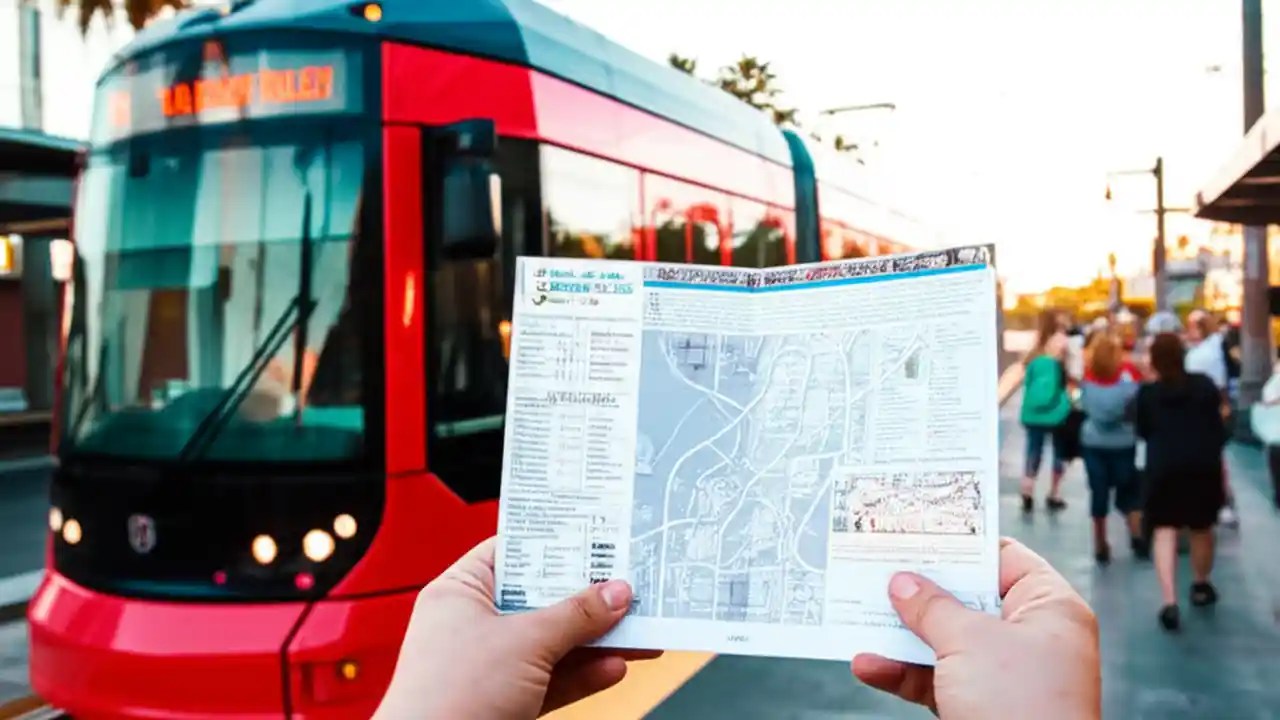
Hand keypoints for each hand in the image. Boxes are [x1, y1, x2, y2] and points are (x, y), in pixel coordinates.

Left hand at [373, 537, 660, 719]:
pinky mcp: (506, 702)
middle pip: (542, 600)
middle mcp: (473, 625)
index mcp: (460, 592)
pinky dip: (584, 674)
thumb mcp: (524, 642)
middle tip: (629, 587)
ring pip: (554, 643)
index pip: (514, 552)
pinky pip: (553, 679)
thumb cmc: (448, 697)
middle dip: (588, 599)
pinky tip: (615, 666)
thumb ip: (575, 616)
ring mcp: (490, 666)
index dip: (556, 545)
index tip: (597, 540)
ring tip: (638, 629)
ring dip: (596, 639)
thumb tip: (614, 594)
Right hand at [852, 538, 1099, 719]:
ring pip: (945, 642)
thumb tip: (902, 583)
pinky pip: (935, 680)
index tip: (917, 530)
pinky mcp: (980, 708)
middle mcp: (1031, 639)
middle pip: (967, 600)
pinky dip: (902, 673)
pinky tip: (867, 665)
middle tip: (878, 566)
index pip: (1004, 558)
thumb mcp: (969, 643)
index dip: (961, 544)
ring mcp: (1004, 677)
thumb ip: (931, 608)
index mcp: (1049, 609)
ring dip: (902, 634)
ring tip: (859, 612)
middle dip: (920, 590)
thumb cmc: (1020, 705)